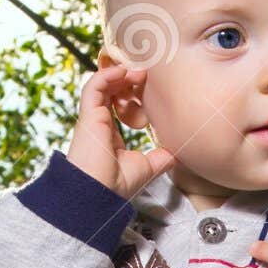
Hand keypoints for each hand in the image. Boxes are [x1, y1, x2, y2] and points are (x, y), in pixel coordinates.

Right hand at [66, 62, 174, 196]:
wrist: (99, 195)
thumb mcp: (147, 168)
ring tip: (139, 72)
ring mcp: (92, 118)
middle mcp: (99, 124)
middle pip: (110, 91)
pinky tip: (124, 72)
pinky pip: (94, 86)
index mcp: (110, 135)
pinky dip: (108, 75)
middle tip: (147, 75)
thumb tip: (179, 153)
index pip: (118, 104)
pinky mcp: (88, 115)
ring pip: (102, 85)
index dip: (132, 92)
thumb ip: (161, 157)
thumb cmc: (117, 187)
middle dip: (128, 79)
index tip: (150, 88)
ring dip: (121, 74)